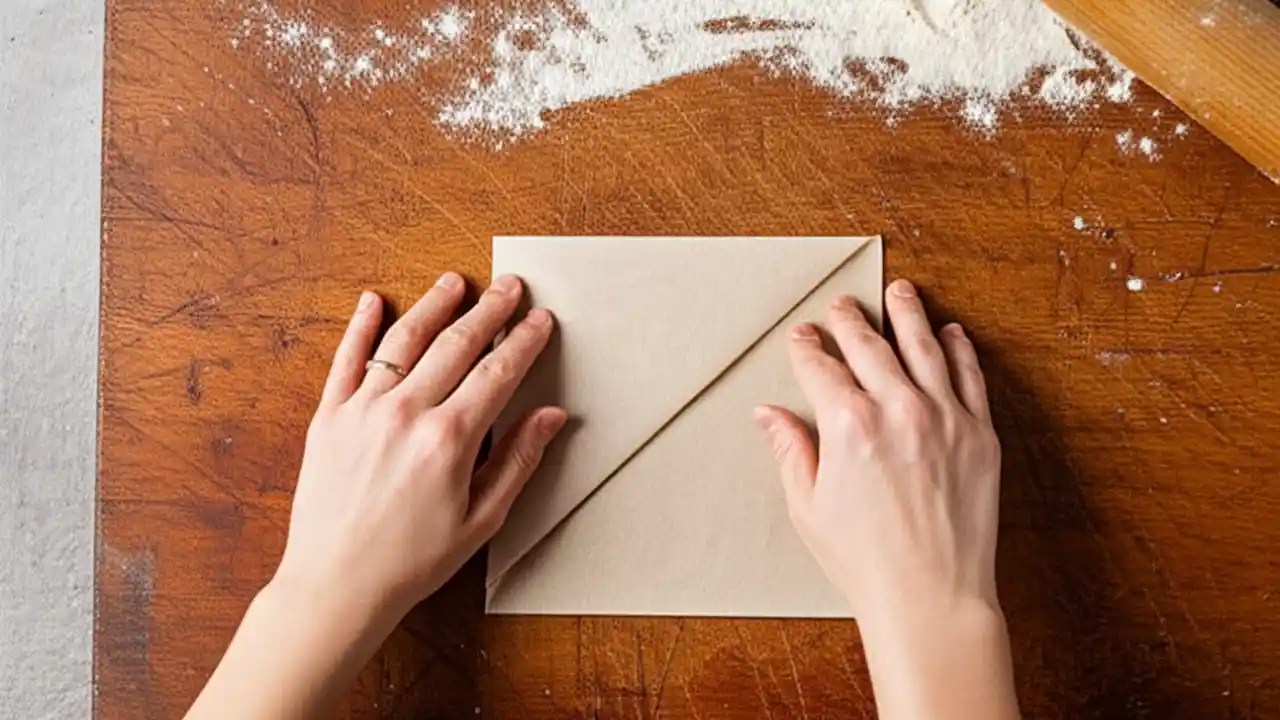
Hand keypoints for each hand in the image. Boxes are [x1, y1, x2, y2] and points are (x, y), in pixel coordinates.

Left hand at [275, 273, 566, 618]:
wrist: (336, 585)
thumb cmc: (411, 562)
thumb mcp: (481, 519)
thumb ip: (517, 461)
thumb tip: (549, 416)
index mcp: (449, 439)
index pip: (499, 372)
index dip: (525, 341)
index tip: (541, 321)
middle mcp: (406, 414)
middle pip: (457, 344)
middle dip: (490, 311)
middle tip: (510, 288)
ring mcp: (363, 411)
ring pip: (405, 340)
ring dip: (435, 305)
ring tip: (456, 283)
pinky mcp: (329, 417)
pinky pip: (346, 360)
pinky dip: (360, 326)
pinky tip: (374, 302)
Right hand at [754, 278, 1000, 622]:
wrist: (931, 597)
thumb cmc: (865, 560)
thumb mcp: (808, 506)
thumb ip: (790, 450)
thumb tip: (768, 415)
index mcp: (848, 426)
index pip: (820, 366)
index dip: (806, 347)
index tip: (802, 337)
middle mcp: (897, 410)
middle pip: (868, 345)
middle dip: (849, 319)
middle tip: (841, 305)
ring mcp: (944, 418)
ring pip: (923, 346)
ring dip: (907, 313)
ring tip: (899, 291)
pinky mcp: (980, 434)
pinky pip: (970, 376)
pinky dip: (959, 349)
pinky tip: (950, 333)